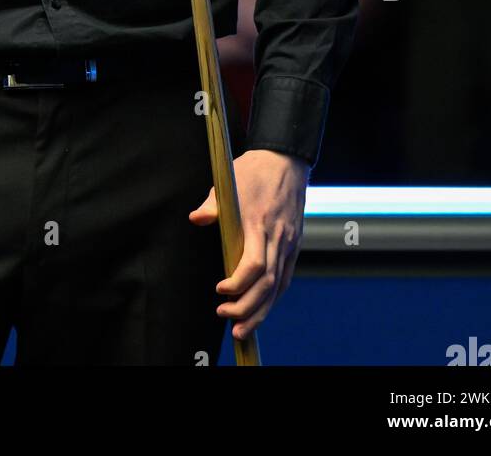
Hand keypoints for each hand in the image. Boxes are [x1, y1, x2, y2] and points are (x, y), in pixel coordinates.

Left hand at [188, 148, 309, 340]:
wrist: (285, 160)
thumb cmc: (253, 171)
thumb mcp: (229, 181)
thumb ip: (213, 204)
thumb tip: (196, 218)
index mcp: (259, 222)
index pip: (254, 264)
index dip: (238, 283)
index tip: (220, 290)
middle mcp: (277, 237)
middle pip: (267, 283)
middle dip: (248, 308)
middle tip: (226, 319)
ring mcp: (288, 242)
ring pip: (278, 286)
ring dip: (261, 311)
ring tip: (242, 330)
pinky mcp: (294, 245)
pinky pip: (285, 277)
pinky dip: (273, 298)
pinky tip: (261, 310)